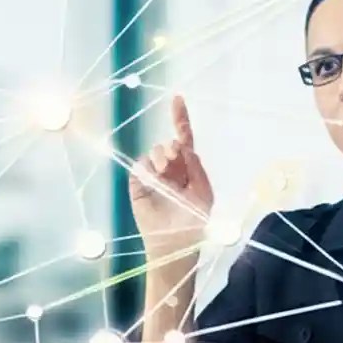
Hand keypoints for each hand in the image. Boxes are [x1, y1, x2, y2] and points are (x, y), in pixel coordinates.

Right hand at [129, 95, 214, 259]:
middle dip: (173, 147)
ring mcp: (153, 175)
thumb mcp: (204, 194)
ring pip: (154, 152)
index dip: (180, 118)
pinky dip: (147, 169)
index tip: (177, 98)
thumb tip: (185, 147)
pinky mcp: (138, 184)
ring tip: (165, 171)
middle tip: (175, 158)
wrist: (174, 244)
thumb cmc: (193, 222)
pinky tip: (154, 178)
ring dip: (161, 157)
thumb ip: (197, 168)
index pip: (184, 138)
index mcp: (187, 168)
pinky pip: (140, 166)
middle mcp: (170, 168)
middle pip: (169, 144)